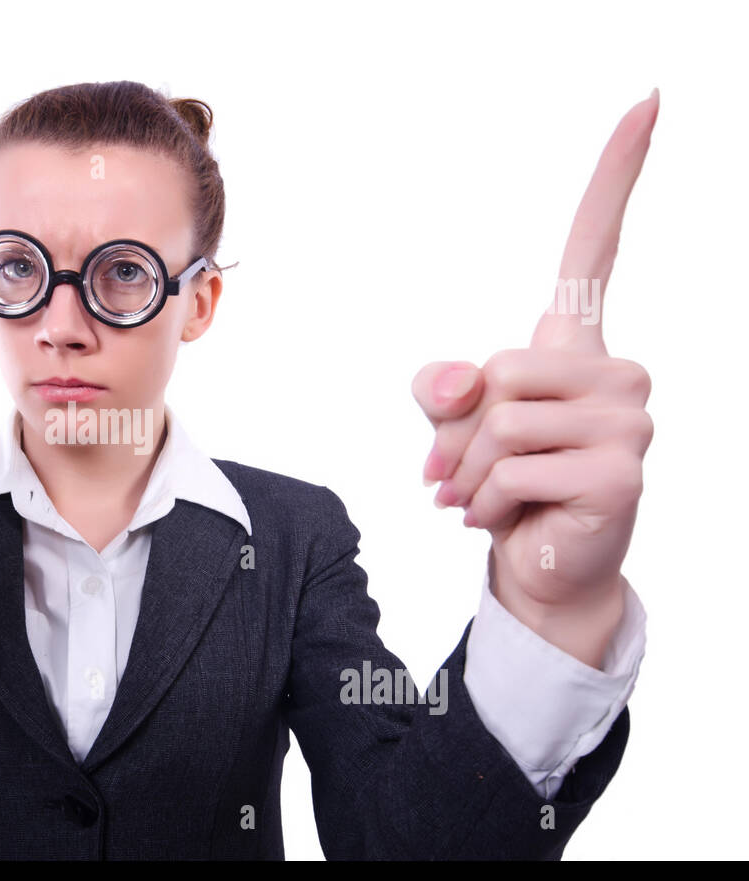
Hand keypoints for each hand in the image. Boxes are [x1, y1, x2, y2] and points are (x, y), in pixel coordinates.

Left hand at [411, 90, 659, 669]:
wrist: (540, 566)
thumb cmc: (505, 486)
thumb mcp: (458, 428)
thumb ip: (445, 390)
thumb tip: (457, 382)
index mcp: (578, 347)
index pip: (595, 250)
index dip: (617, 177)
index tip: (648, 101)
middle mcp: (619, 371)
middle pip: (502, 368)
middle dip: (459, 431)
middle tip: (455, 473)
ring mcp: (631, 420)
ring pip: (504, 419)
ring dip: (464, 470)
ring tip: (475, 499)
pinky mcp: (623, 471)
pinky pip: (514, 467)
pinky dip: (482, 498)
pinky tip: (496, 519)